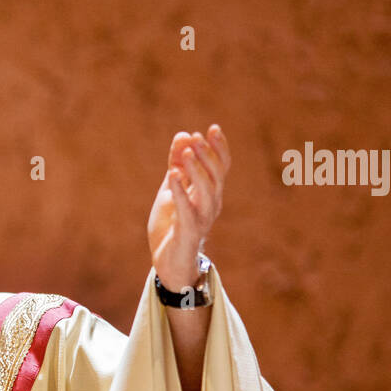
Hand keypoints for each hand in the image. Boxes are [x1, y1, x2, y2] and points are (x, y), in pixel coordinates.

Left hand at [147, 124, 228, 290]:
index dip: (219, 148)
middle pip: (216, 175)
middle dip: (208, 155)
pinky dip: (180, 192)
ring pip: (206, 191)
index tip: (213, 128)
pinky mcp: (189, 231)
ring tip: (187, 152)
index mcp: (210, 193)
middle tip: (197, 137)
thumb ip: (177, 164)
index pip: (221, 167)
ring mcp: (202, 218)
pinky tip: (173, 176)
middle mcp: (211, 204)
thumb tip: (183, 135)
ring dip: (196, 169)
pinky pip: (186, 210)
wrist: (169, 262)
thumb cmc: (173, 224)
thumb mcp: (172, 188)